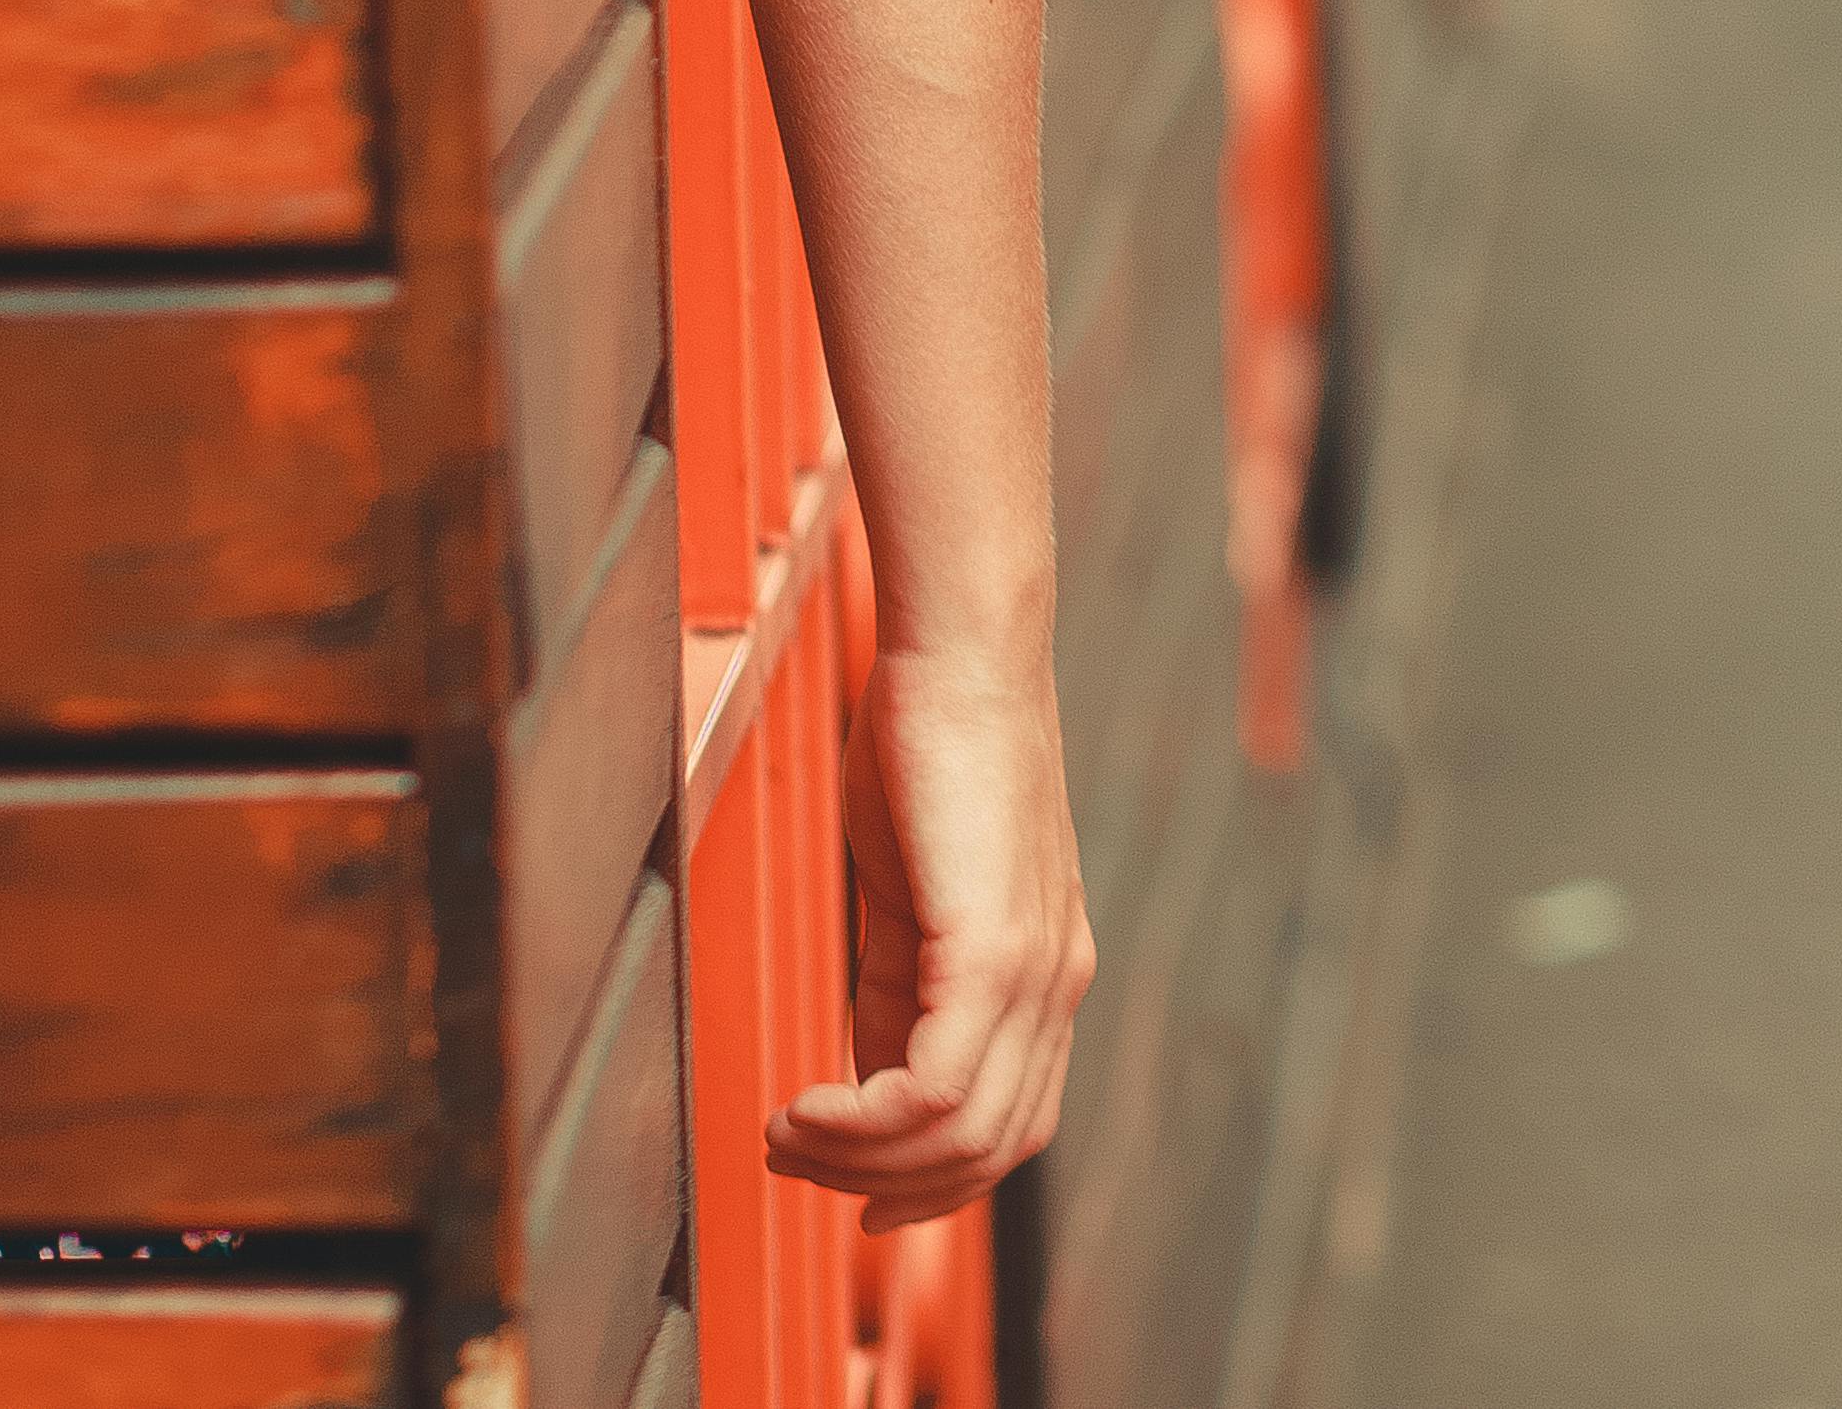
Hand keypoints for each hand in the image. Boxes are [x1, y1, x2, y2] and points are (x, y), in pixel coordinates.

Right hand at [763, 636, 1096, 1232]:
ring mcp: (1036, 970)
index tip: (851, 1193)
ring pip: (962, 1138)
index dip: (931, 1182)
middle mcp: (1057, 982)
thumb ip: (901, 986)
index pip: (1008, 1125)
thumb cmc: (926, 748)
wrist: (961, 648)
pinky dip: (864, 1123)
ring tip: (785, 1134)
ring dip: (859, 1160)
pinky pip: (938, 1090)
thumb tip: (867, 1078)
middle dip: (882, 1184)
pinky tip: (804, 1105)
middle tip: (793, 1160)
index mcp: (1045, 971)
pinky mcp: (994, 947)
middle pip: (988, 1152)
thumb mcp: (912, 893)